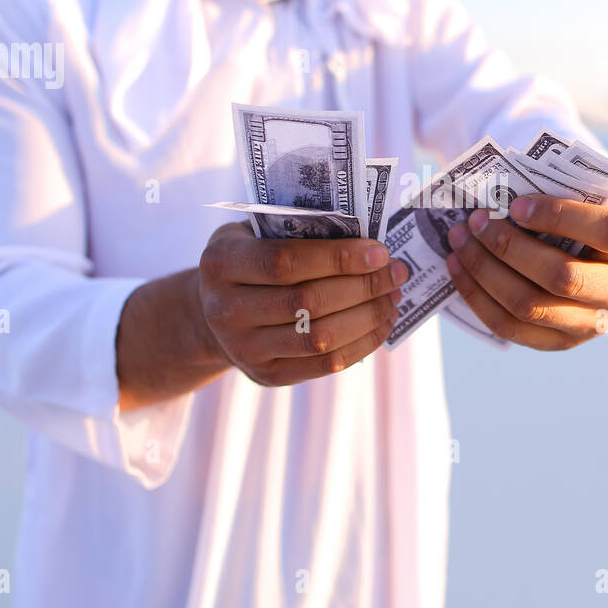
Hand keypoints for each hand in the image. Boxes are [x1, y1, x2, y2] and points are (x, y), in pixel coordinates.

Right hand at [197, 221, 408, 386]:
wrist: (212, 312)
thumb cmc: (250, 259)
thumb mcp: (256, 233)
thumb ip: (298, 232)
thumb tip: (366, 242)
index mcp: (222, 263)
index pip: (286, 262)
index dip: (338, 258)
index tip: (379, 252)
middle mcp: (226, 310)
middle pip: (308, 302)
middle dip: (363, 286)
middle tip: (396, 272)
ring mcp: (244, 348)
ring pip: (320, 337)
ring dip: (368, 316)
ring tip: (393, 296)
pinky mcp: (267, 375)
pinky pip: (325, 363)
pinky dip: (363, 342)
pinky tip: (383, 322)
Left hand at [444, 195, 607, 349]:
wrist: (592, 258)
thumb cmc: (580, 217)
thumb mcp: (582, 199)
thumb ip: (553, 194)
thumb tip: (495, 194)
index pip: (607, 231)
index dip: (558, 216)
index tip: (515, 204)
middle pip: (562, 277)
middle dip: (509, 247)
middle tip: (475, 221)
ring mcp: (593, 324)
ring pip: (530, 306)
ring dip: (484, 271)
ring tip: (459, 240)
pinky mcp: (560, 343)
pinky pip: (511, 328)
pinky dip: (478, 297)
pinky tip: (458, 268)